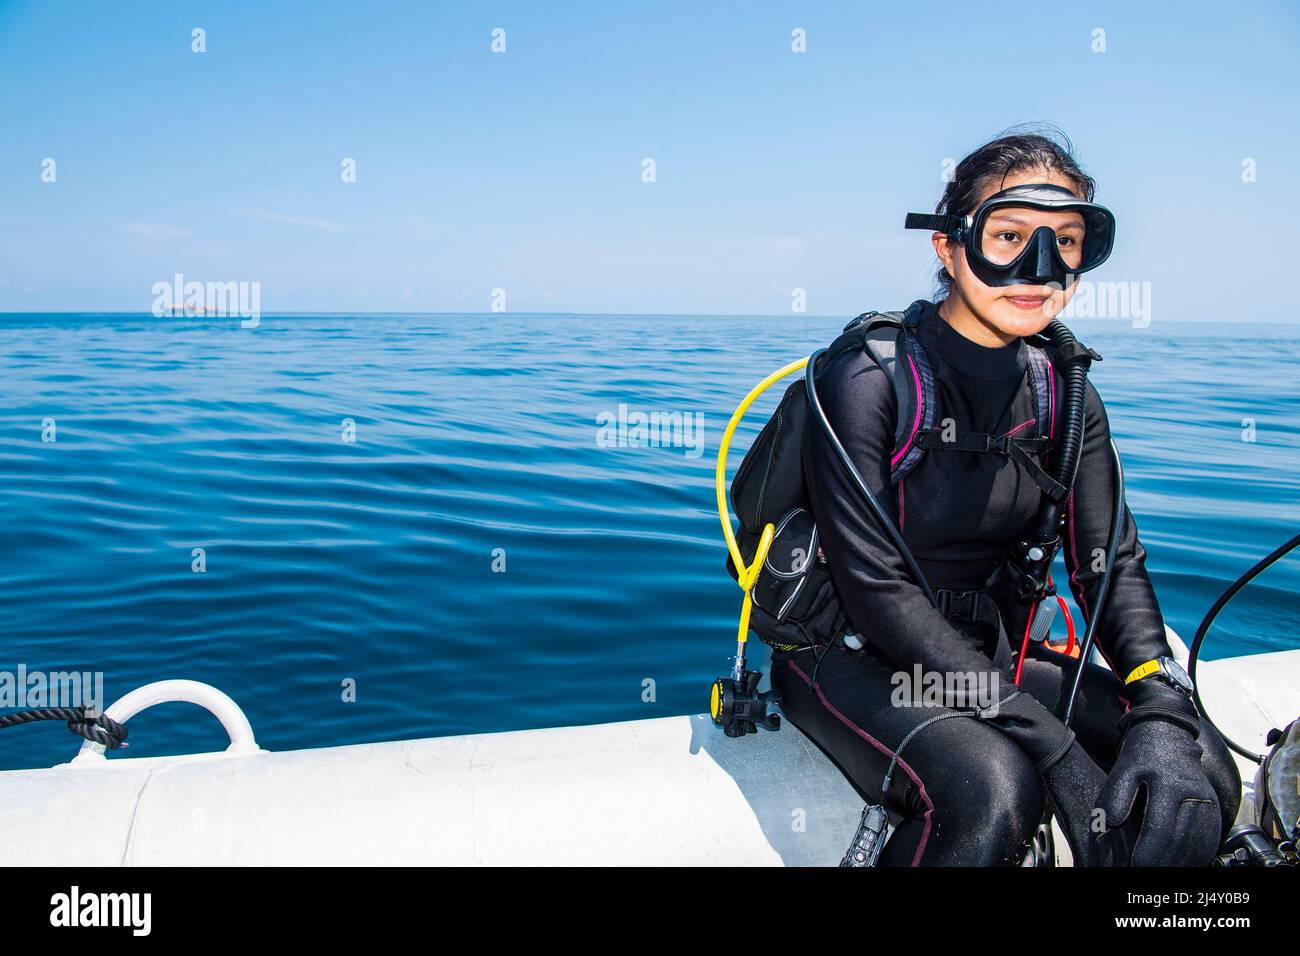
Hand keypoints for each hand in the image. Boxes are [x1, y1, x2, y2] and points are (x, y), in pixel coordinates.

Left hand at [1095, 716, 1219, 865]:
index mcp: (1169, 784)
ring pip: (1201, 841)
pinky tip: (1186, 862)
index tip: (1136, 867)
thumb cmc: (1141, 755)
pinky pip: (1211, 835)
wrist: (1169, 733)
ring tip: (1167, 871)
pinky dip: (1200, 853)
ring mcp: (1208, 798)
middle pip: (1182, 839)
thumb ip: (1116, 795)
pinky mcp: (1215, 803)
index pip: (1161, 829)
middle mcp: (1194, 792)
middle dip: (1166, 862)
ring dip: (1185, 861)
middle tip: (1149, 874)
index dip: (1149, 853)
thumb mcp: (1123, 769)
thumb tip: (1111, 823)